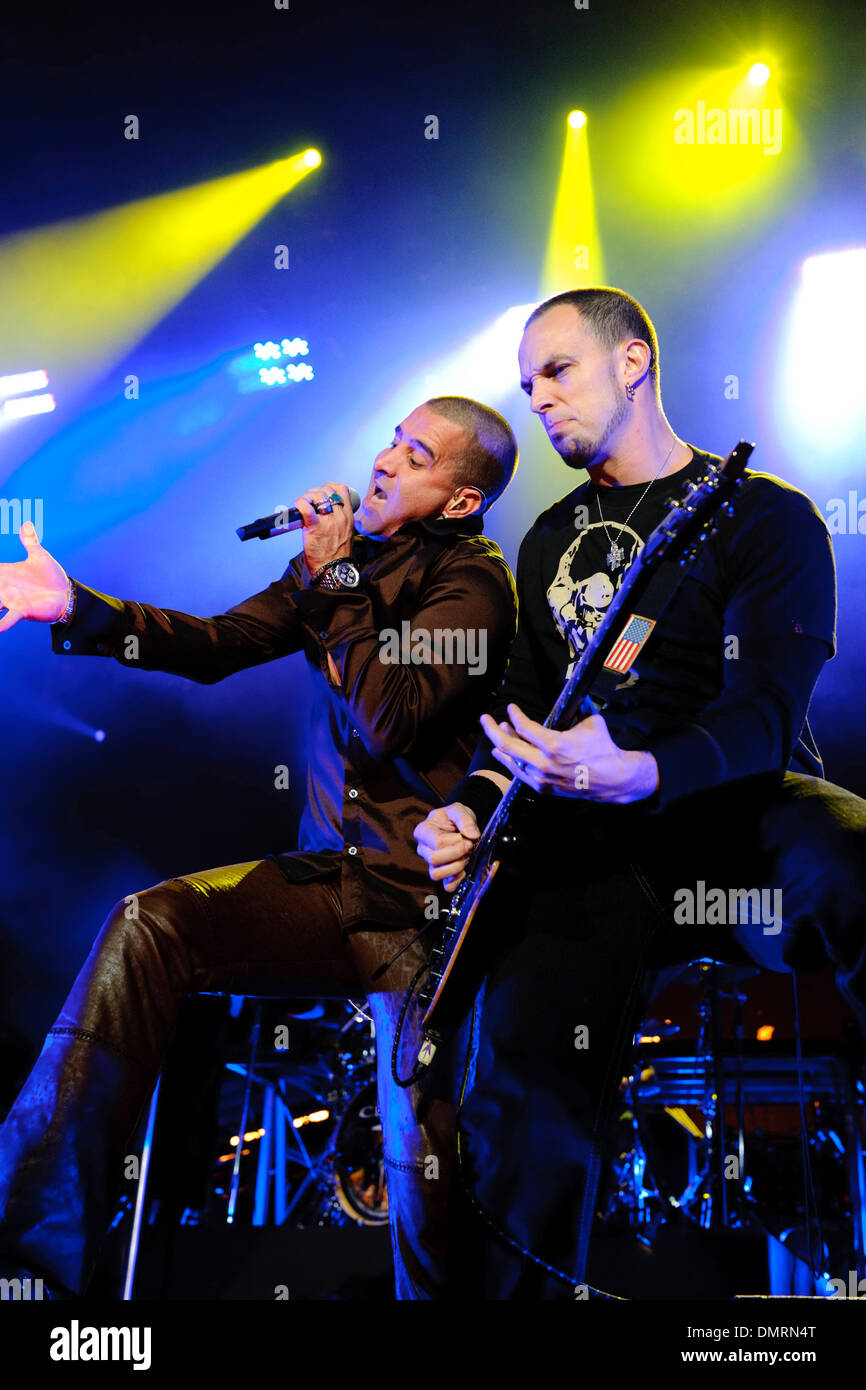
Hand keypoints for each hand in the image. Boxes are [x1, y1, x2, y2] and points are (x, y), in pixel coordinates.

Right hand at [0, 522, 69, 632]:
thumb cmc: (50, 576)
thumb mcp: (39, 556)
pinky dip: (1, 625)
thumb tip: (27, 522)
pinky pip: (8, 620)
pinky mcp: (22, 611)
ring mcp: (10, 600)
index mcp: (4, 572)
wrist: (66, 594)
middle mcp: (3, 588)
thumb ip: (30, 541)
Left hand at [294, 482, 354, 576]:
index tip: (323, 492)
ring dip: (308, 495)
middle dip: (316, 491)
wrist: (334, 570)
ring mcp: (329, 521)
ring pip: (319, 495)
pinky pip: (307, 508)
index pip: (342, 490)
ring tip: (303, 503)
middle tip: (309, 500)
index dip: (330, 487)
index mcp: (348, 517)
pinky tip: (298, 504)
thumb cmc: (337, 556)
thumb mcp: (345, 534)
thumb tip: (325, 515)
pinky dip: (300, 502)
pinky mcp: (316, 527)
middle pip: (328, 490)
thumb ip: (338, 522)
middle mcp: (340, 516)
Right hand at [413, 803, 480, 890]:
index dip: (456, 842)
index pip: (437, 842)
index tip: (468, 838)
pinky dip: (457, 880)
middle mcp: (423, 848)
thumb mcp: (458, 810)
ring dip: (456, 867)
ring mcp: (430, 863)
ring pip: (436, 874)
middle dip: (457, 854)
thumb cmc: (454, 817)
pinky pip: (446, 885)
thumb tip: (472, 834)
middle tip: (469, 846)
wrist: (457, 825)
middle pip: (434, 859)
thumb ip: (464, 819)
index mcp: (423, 831)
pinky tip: (464, 870)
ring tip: (465, 856)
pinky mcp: (441, 873)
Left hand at [480, 702, 659, 803]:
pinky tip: (502, 755)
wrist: (613, 778)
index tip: (512, 708)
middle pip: (508, 745)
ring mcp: (543, 778)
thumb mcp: (592, 721)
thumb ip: (578, 705)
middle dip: (493, 729)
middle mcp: (544, 762)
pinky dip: (509, 763)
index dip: (515, 715)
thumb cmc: (603, 748)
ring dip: (500, 745)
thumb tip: (575, 688)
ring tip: (496, 732)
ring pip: (512, 761)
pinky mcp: (544, 788)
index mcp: (555, 744)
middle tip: (485, 719)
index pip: (525, 727)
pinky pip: (520, 774)